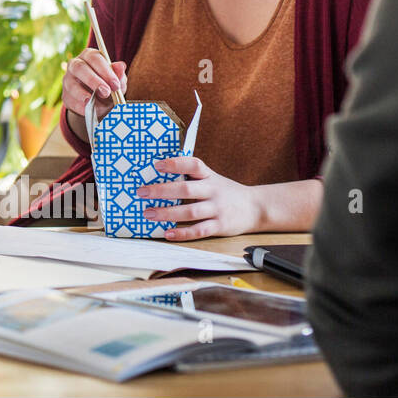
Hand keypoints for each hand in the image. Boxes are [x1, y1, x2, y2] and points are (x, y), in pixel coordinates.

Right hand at [62, 49, 126, 122]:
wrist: (99, 104)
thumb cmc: (109, 86)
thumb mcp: (116, 81)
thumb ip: (118, 75)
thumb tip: (121, 66)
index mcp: (90, 56)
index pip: (94, 58)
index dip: (105, 71)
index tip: (115, 84)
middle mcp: (75, 65)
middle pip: (79, 68)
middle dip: (93, 80)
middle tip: (106, 92)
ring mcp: (68, 80)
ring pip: (71, 84)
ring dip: (83, 94)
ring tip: (95, 102)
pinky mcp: (65, 95)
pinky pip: (69, 100)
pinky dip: (79, 106)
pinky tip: (88, 109)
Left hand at [137, 155, 261, 240]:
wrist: (256, 208)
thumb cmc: (225, 192)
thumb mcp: (212, 179)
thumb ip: (191, 177)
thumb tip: (159, 172)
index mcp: (209, 176)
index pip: (193, 165)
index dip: (175, 164)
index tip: (157, 165)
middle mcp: (213, 191)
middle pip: (186, 189)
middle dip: (162, 191)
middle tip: (141, 192)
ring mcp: (217, 209)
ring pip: (190, 212)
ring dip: (167, 213)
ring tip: (148, 213)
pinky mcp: (220, 226)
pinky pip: (199, 230)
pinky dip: (182, 233)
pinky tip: (167, 233)